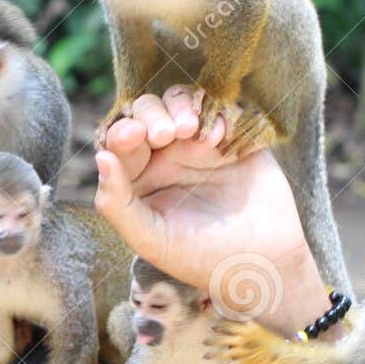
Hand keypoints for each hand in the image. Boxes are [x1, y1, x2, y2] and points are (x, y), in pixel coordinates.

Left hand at [93, 87, 323, 330]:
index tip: (132, 135)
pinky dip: (215, 111)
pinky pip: (220, 107)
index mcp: (137, 178)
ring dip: (179, 104)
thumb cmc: (200, 257)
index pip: (118, 143)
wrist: (264, 262)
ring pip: (178, 101)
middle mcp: (164, 156)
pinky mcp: (232, 138)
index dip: (121, 132)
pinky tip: (217, 135)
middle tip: (166, 134)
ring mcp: (198, 144)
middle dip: (151, 113)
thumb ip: (117, 203)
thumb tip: (100, 157)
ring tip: (189, 128)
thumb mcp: (151, 238)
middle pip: (145, 112)